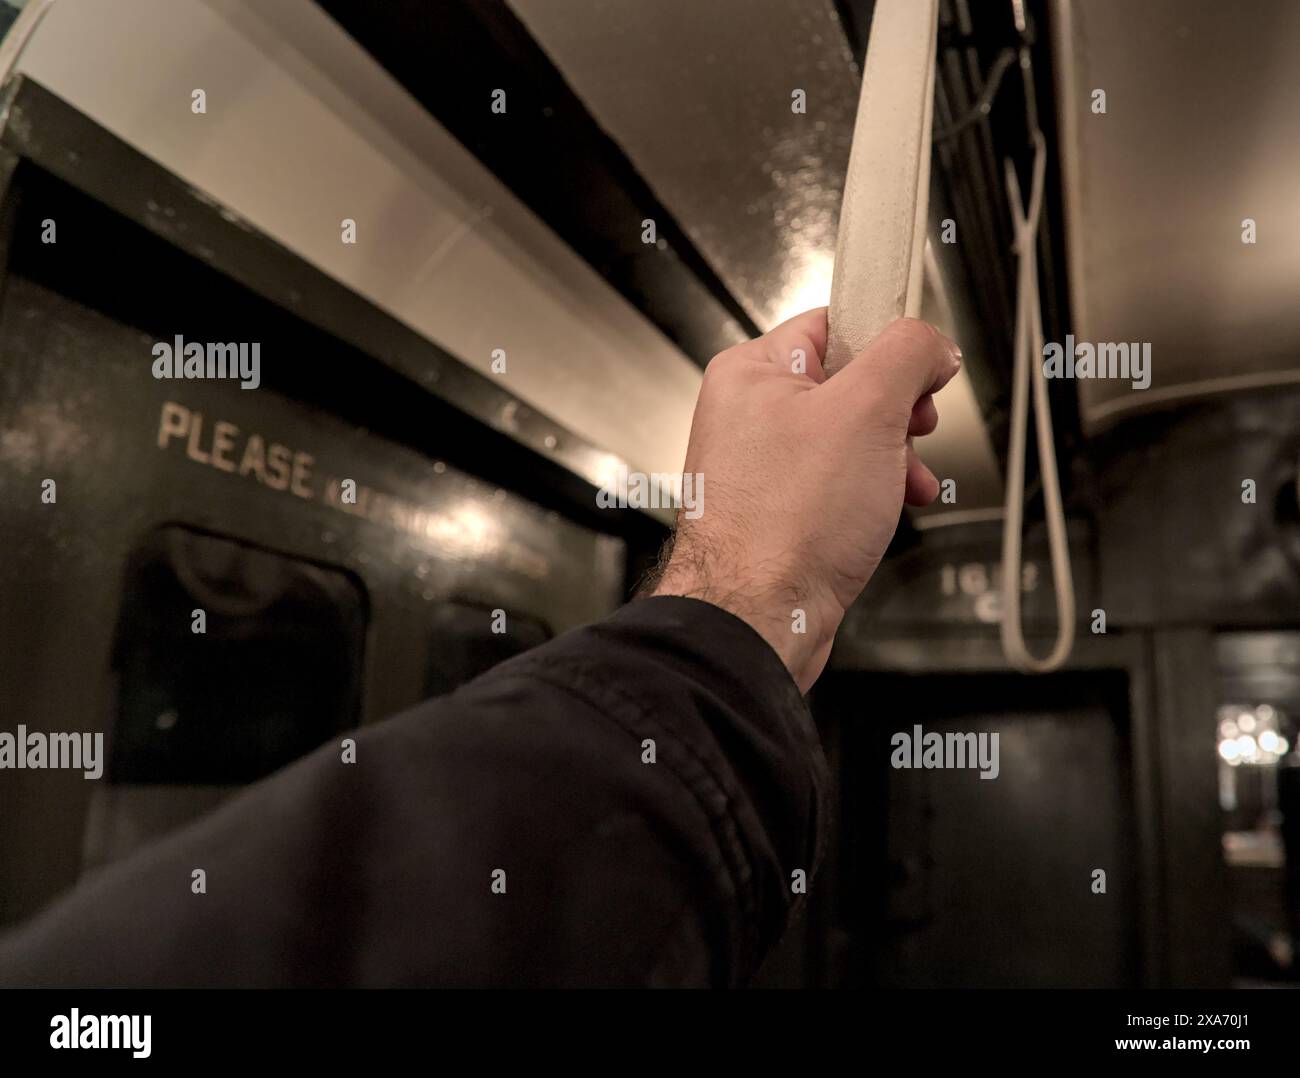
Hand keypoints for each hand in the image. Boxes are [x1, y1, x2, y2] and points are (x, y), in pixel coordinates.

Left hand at [651, 309, 960, 691]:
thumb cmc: (785, 524)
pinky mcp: (779, 511)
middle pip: (849, 383)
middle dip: (897, 411)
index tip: (924, 365)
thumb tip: (931, 344)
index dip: (889, 342)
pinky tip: (892, 508)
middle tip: (912, 430)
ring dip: (893, 456)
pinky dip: (874, 490)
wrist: (759, 617)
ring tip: (906, 480)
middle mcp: (748, 416)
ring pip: (850, 438)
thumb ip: (906, 355)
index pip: (833, 324)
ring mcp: (762, 467)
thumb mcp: (866, 411)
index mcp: (750, 372)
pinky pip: (837, 482)